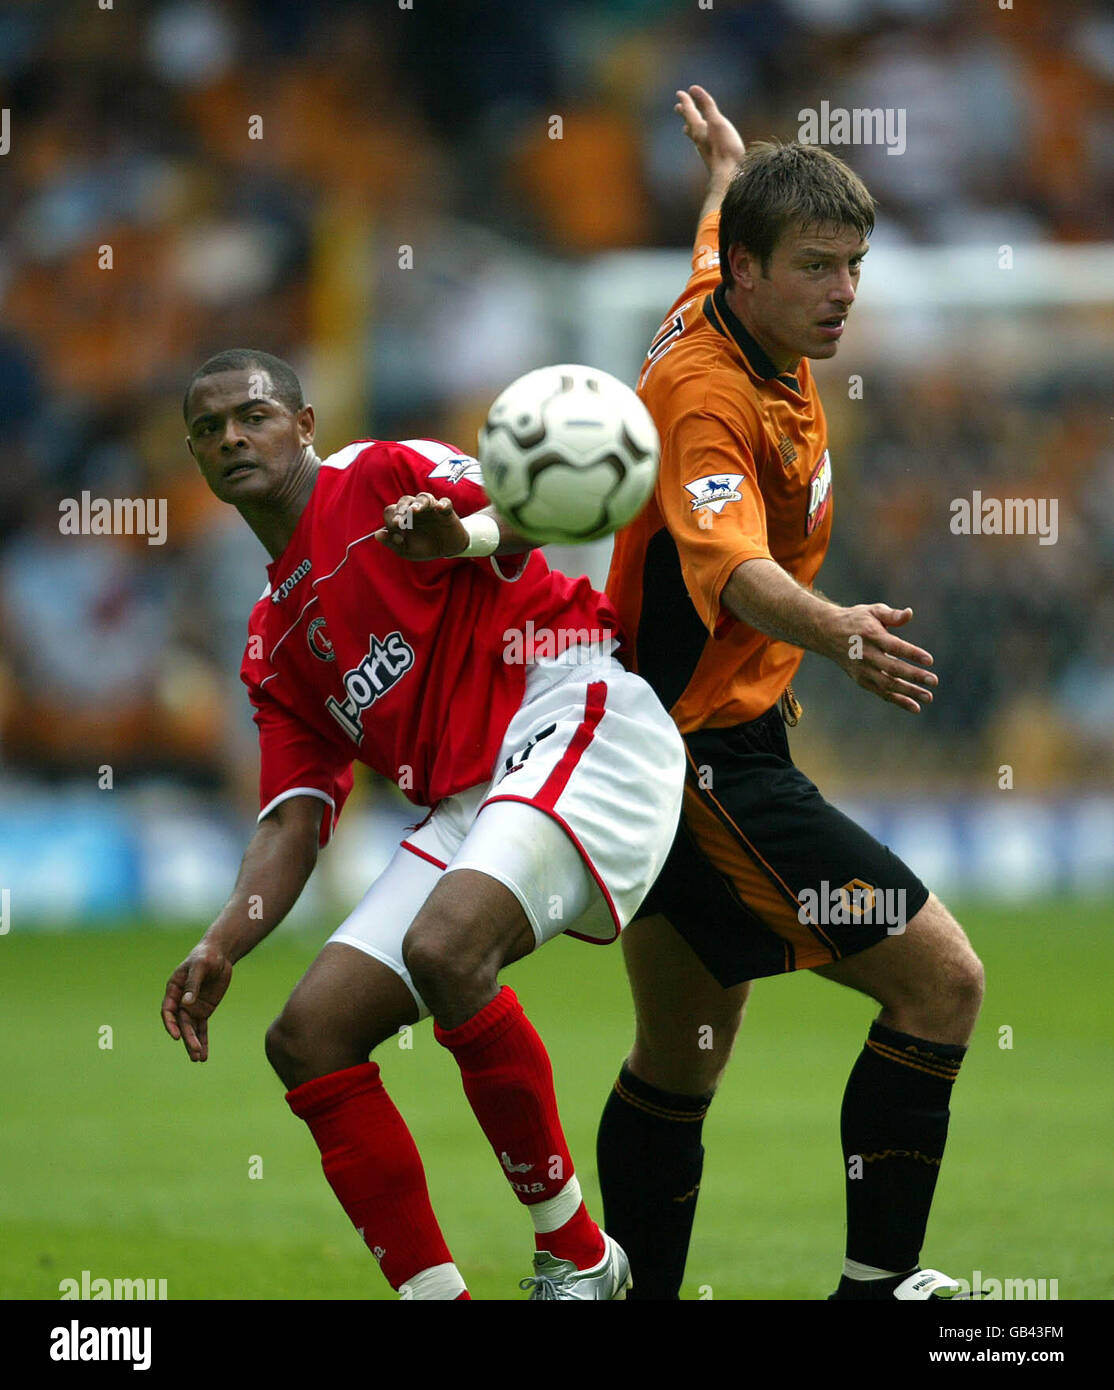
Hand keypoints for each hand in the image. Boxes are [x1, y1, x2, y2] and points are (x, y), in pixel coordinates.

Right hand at [161, 942, 232, 1061]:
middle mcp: (180, 1002)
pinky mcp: (204, 1011)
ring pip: (191, 1029)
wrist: (219, 955)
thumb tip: (186, 1003)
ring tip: (198, 1059)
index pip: (168, 1011)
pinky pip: (202, 1028)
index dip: (171, 1024)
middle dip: (187, 1039)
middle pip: (182, 1024)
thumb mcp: (200, 967)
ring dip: (194, 1044)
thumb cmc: (205, 957)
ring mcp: (192, 1008)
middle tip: (194, 1052)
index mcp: (173, 990)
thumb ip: (193, 984)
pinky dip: (203, 1040)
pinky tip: (204, 1054)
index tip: (177, 1036)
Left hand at [375, 492, 469, 560]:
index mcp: (402, 517)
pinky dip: (442, 504)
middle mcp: (414, 510)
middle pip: (404, 500)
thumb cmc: (423, 548)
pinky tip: (439, 508)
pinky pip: (445, 502)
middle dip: (401, 509)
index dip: (391, 518)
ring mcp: (430, 508)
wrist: (446, 550)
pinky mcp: (445, 511)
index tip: (396, 528)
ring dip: (418, 503)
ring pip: (423, 498)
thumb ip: (391, 542)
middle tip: (400, 520)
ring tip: (414, 511)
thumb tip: (377, 534)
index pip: (391, 510)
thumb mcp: (406, 550)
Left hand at [675, 85, 744, 180]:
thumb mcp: (717, 122)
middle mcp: (699, 140)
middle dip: (685, 114)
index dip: (686, 101)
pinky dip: (700, 138)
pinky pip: (702, 144)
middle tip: (678, 107)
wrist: (729, 177)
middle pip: (689, 124)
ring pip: (695, 136)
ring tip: (687, 127)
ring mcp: (705, 150)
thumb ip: (707, 106)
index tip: (680, 93)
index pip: (690, 112)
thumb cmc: (724, 149)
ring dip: (691, 128)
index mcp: (699, 129)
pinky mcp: (712, 159)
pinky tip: (703, 145)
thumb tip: (693, 89)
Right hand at [828, 604, 937, 713]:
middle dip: (914, 676)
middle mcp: (866, 655)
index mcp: (871, 635)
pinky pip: (881, 693)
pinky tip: (915, 706)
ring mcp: (862, 670)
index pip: (894, 647)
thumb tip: (909, 614)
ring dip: (908, 692)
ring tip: (928, 697)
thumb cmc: (856, 620)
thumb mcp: (872, 611)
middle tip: (933, 681)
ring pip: (887, 684)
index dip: (912, 653)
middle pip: (892, 668)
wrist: (827, 633)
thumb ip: (892, 615)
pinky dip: (897, 700)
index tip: (930, 660)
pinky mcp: (861, 680)